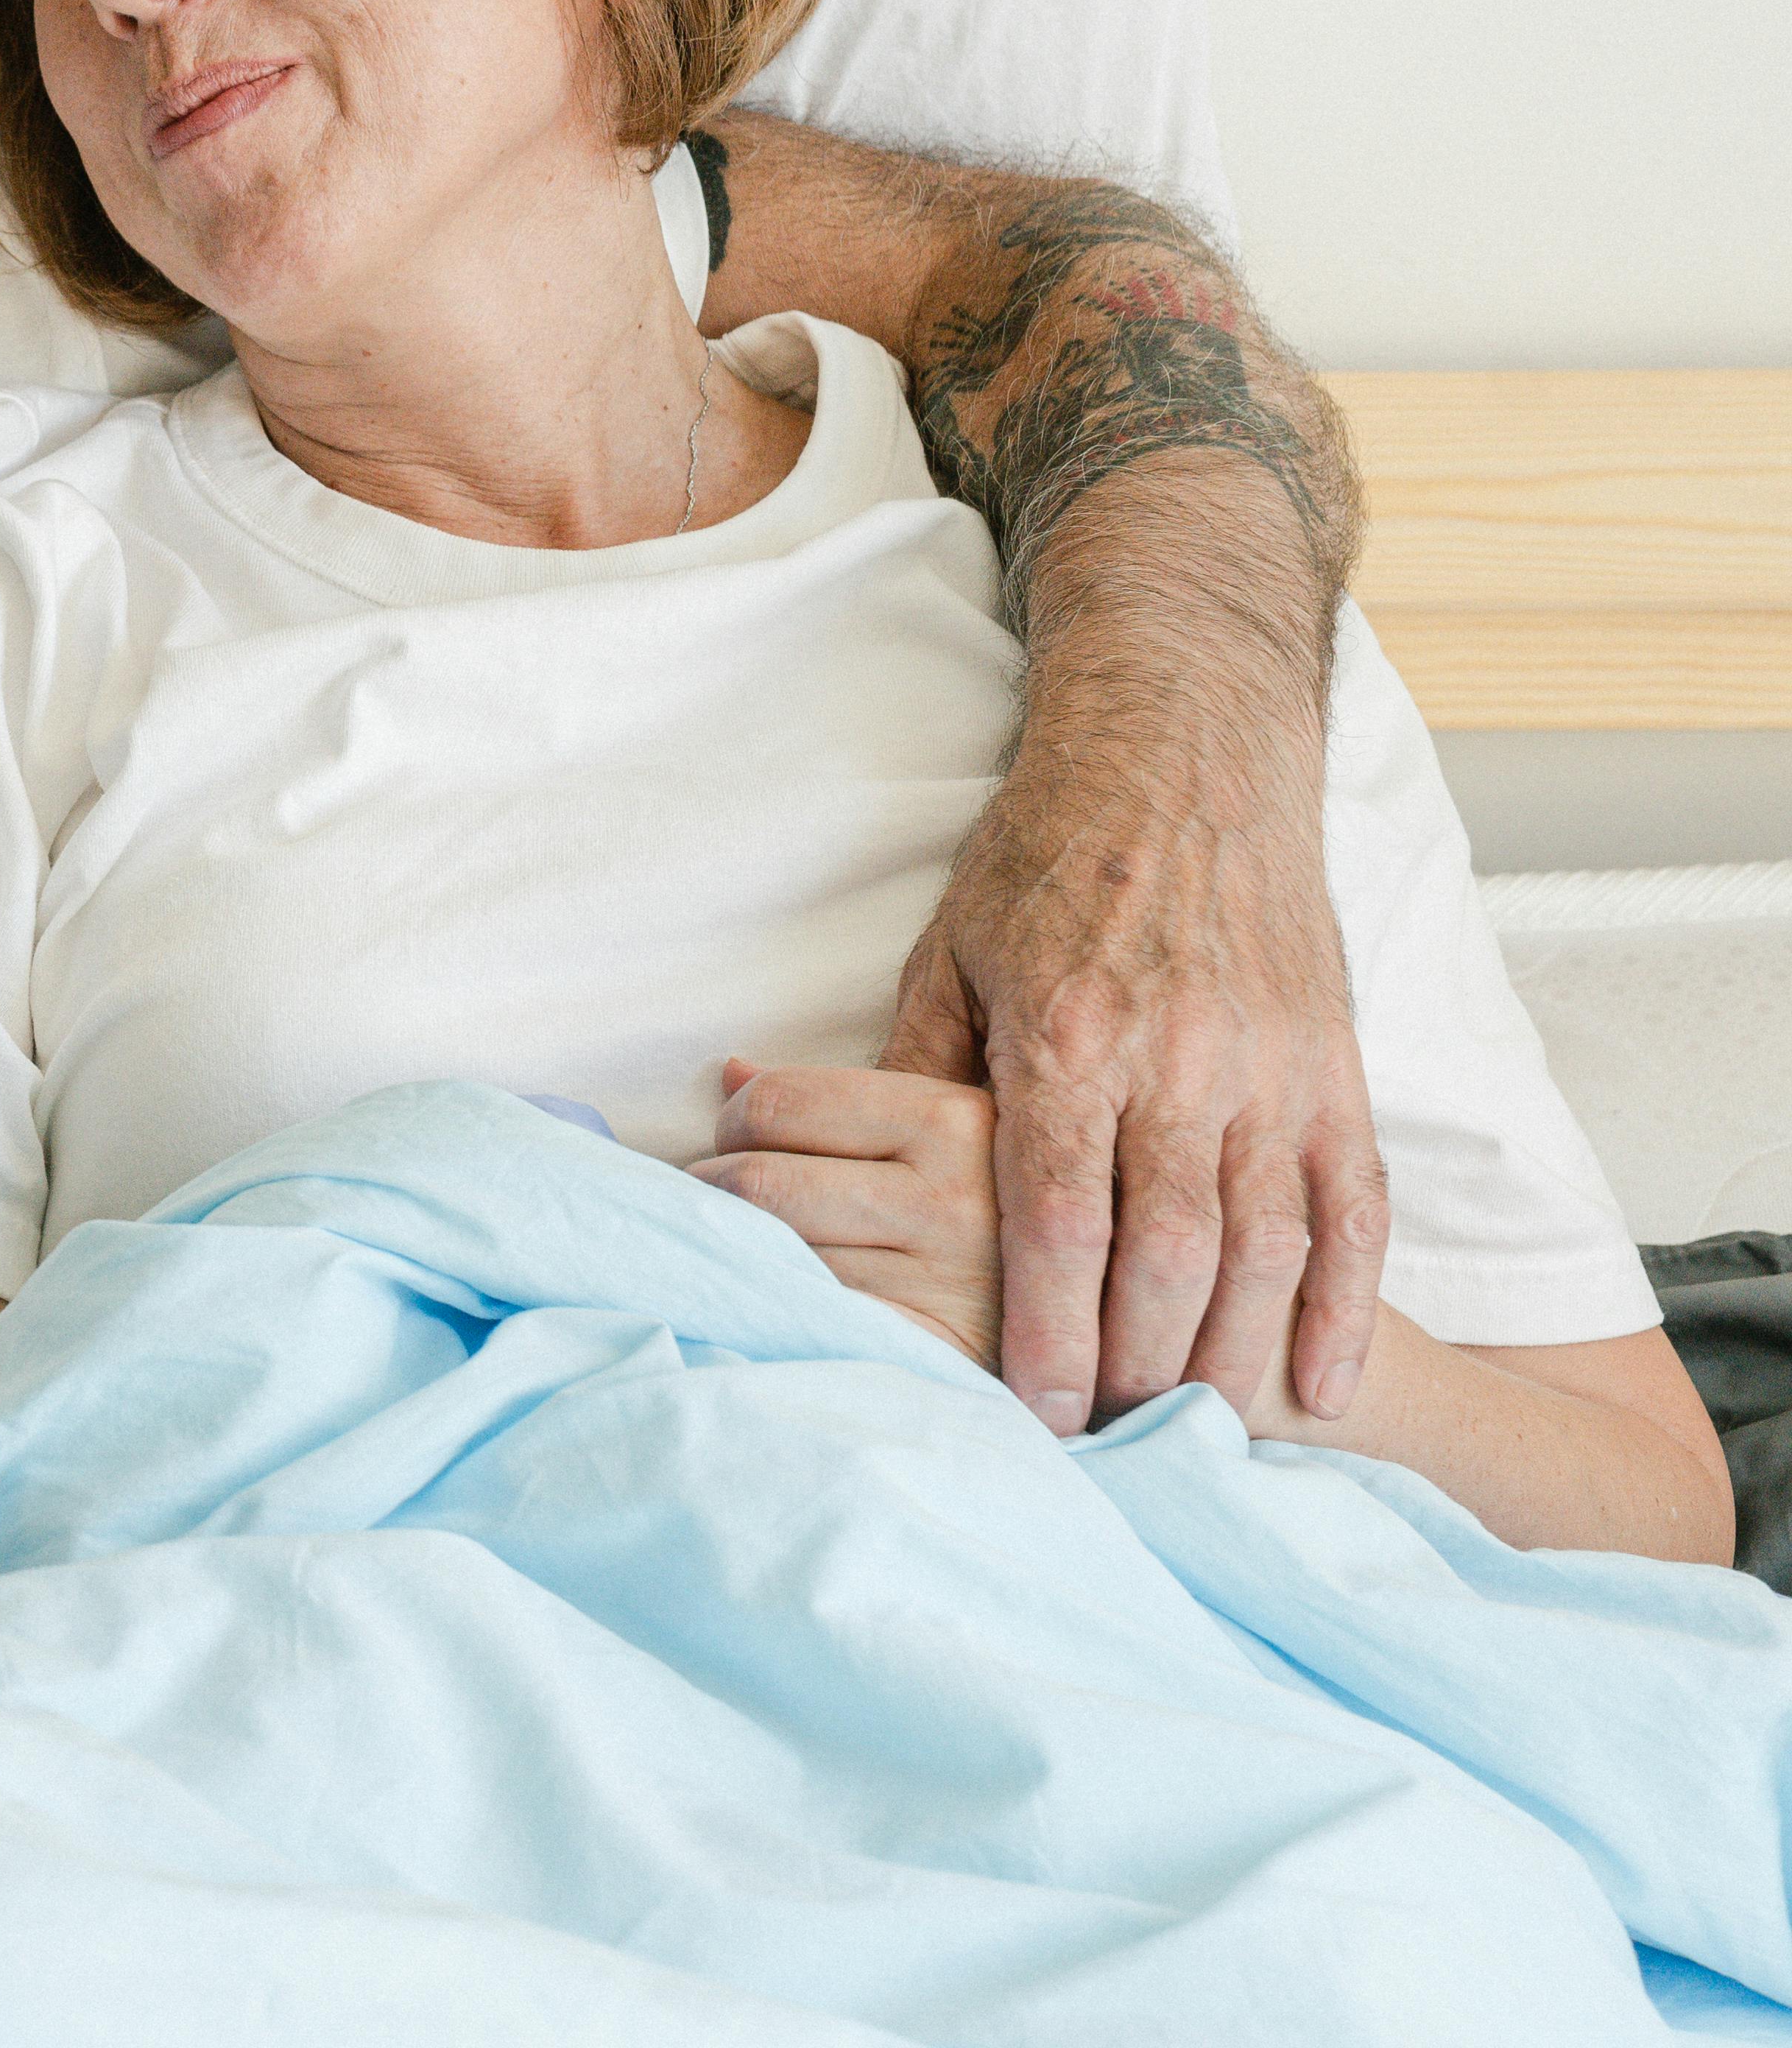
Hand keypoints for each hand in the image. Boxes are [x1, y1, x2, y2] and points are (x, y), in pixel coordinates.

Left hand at [693, 1060, 1001, 1373]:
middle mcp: (956, 1199)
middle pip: (760, 1182)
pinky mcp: (943, 1354)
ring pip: (777, 1258)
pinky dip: (792, 1309)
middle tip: (725, 1201)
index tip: (739, 1141)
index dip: (735, 1122)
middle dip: (718, 1192)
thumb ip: (853, 1089)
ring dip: (751, 1255)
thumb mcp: (960, 1106)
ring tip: (768, 1248)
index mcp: (956, 1118)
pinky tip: (802, 1302)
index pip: (778, 1104)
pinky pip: (816, 1321)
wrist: (1123, 1309)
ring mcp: (948, 1284)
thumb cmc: (1026, 1191)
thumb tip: (733, 1072)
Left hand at [876, 752, 1385, 1437]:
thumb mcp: (953, 954)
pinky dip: (1345, 1304)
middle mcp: (1177, 1061)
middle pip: (1162, 1254)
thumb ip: (916, 1067)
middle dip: (1132, 1366)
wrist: (1184, 757)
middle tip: (1104, 1441)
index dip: (1048, 1334)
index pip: (1055, 1221)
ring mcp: (1271, 1068)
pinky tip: (1326, 1382)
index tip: (1035, 1416)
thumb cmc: (1049, 858)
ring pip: (1262, 1247)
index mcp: (1067, 1039)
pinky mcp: (1335, 1069)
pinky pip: (1356, 1210)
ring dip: (1231, 1354)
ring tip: (1192, 1432)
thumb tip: (842, 1162)